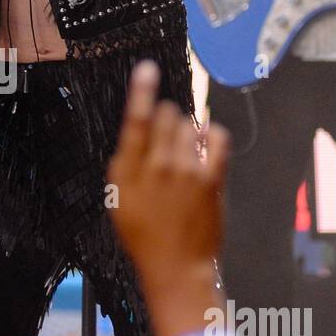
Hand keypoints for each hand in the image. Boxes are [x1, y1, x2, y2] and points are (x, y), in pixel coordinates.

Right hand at [107, 61, 229, 335]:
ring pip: (189, 125)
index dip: (141, 91)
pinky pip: (216, 138)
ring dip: (187, 130)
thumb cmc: (144, 237)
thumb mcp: (120, 201)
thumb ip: (126, 164)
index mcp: (127, 171)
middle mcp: (156, 166)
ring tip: (183, 154)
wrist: (176, 268)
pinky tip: (205, 144)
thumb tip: (140, 132)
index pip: (135, 121)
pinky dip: (211, 135)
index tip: (148, 68)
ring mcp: (186, 171)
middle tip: (166, 141)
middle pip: (166, 116)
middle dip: (166, 119)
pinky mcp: (211, 179)